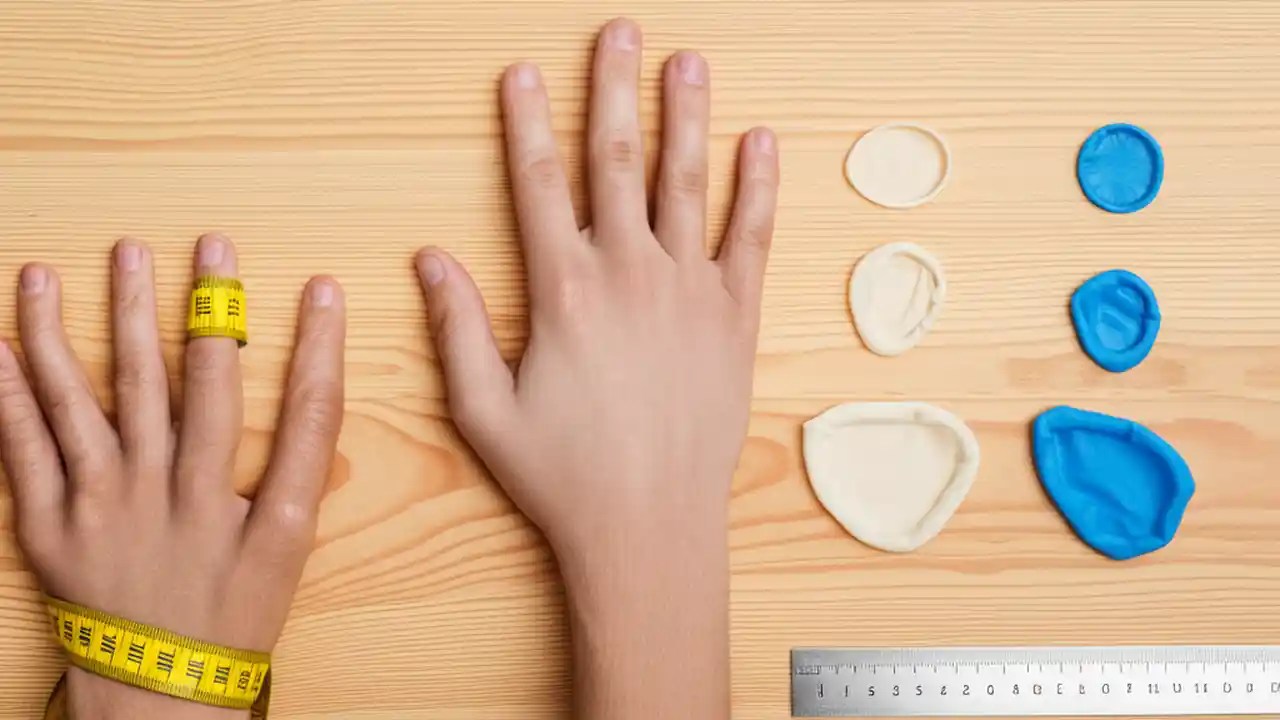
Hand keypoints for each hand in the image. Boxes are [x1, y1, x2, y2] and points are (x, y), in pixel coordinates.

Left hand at [0, 235, 345, 718]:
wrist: (158, 693)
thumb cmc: (229, 619)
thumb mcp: (283, 558)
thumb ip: (290, 477)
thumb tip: (310, 395)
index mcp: (254, 515)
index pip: (301, 415)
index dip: (317, 349)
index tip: (323, 289)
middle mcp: (180, 500)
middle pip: (191, 385)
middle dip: (200, 307)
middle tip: (206, 242)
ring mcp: (110, 509)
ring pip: (96, 399)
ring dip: (86, 327)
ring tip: (73, 268)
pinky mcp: (53, 526)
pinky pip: (26, 449)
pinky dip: (10, 393)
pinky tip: (3, 343)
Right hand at [416, 18, 778, 718]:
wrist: (650, 526)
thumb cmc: (563, 477)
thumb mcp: (485, 412)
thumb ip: (458, 328)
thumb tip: (430, 259)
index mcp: (563, 291)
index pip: (537, 184)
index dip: (526, 123)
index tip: (523, 72)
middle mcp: (630, 275)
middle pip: (618, 161)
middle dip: (615, 90)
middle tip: (620, 32)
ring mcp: (689, 292)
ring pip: (687, 184)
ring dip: (688, 117)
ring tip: (689, 62)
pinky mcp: (734, 319)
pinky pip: (750, 239)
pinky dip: (758, 188)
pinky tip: (762, 144)